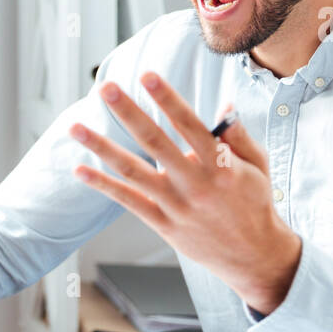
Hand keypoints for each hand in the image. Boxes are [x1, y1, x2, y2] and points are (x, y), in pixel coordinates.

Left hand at [70, 72, 301, 315]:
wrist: (253, 256)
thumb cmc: (254, 203)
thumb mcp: (257, 166)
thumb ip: (237, 136)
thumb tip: (224, 105)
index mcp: (221, 164)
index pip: (190, 125)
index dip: (167, 99)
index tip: (147, 75)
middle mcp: (195, 183)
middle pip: (155, 143)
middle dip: (128, 112)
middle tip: (106, 88)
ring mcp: (176, 205)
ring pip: (133, 172)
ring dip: (101, 147)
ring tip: (76, 127)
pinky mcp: (163, 224)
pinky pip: (128, 202)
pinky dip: (103, 185)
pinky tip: (80, 169)